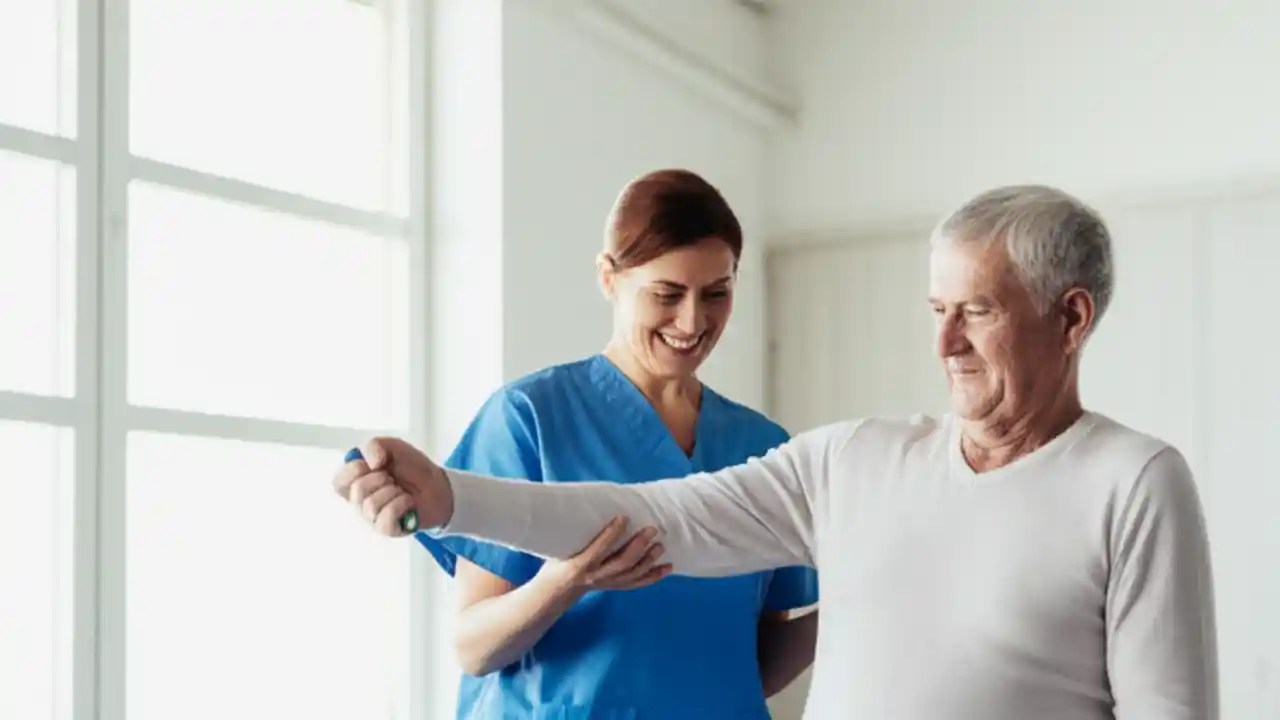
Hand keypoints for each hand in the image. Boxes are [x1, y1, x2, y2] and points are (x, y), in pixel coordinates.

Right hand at [332, 437, 452, 535]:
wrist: (438, 485)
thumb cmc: (412, 467)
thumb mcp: (393, 446)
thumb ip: (375, 445)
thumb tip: (370, 462)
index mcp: (356, 481)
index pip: (339, 481)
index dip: (355, 470)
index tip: (375, 464)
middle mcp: (360, 501)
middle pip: (356, 490)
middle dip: (380, 478)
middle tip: (392, 478)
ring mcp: (372, 517)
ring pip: (370, 505)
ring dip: (392, 491)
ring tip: (401, 490)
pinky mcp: (387, 529)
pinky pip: (384, 519)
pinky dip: (400, 504)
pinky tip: (407, 501)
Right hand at [542, 516, 671, 591]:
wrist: (557, 591)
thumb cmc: (558, 562)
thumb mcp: (561, 547)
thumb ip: (575, 532)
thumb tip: (589, 503)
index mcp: (580, 564)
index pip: (599, 548)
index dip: (613, 533)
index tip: (623, 517)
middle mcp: (596, 575)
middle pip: (622, 562)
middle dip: (639, 546)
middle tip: (652, 529)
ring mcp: (607, 583)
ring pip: (632, 574)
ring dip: (649, 560)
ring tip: (661, 545)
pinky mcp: (615, 587)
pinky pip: (637, 582)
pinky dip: (653, 576)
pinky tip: (667, 568)